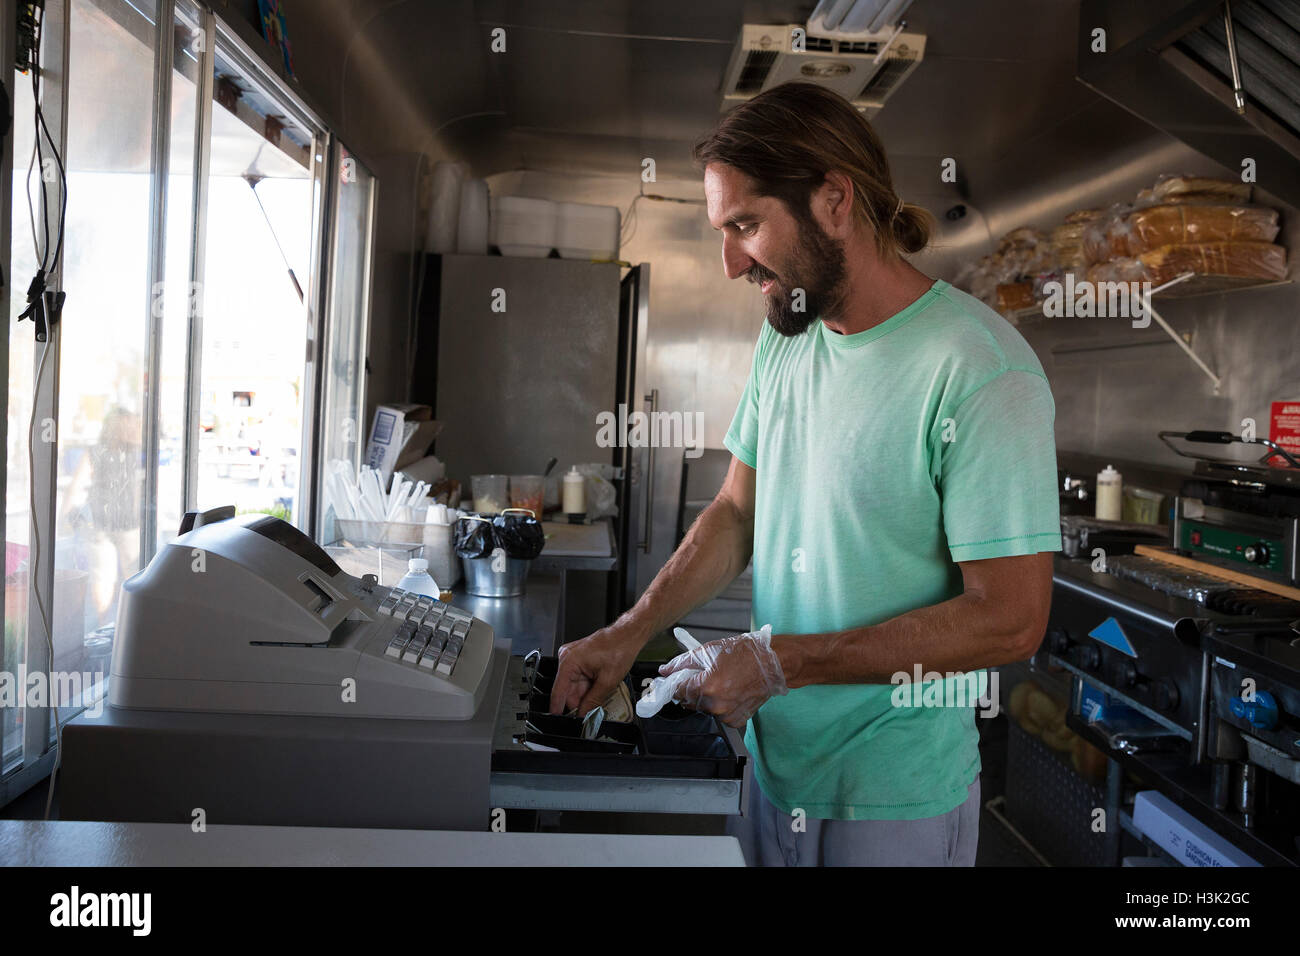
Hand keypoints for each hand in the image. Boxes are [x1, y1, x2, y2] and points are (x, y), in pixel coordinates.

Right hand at [549, 622, 645, 716]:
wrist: (628, 635)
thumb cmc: (619, 648)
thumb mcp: (607, 681)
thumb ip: (593, 701)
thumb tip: (584, 715)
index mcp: (569, 661)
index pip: (558, 691)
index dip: (558, 709)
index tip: (558, 721)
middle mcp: (567, 658)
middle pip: (567, 690)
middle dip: (579, 702)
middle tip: (591, 712)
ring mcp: (572, 658)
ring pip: (574, 686)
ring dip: (585, 694)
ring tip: (600, 693)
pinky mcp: (578, 659)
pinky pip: (579, 679)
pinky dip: (588, 686)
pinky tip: (598, 686)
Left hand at [658, 625, 787, 727]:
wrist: (773, 663)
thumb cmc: (746, 654)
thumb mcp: (709, 651)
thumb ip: (683, 662)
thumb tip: (665, 670)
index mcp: (707, 687)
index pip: (678, 691)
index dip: (675, 684)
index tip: (675, 679)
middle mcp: (716, 705)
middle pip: (690, 702)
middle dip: (690, 690)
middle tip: (700, 676)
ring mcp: (727, 714)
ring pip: (704, 709)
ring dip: (704, 698)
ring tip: (718, 681)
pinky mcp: (737, 719)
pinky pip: (719, 715)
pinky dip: (719, 705)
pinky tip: (727, 690)